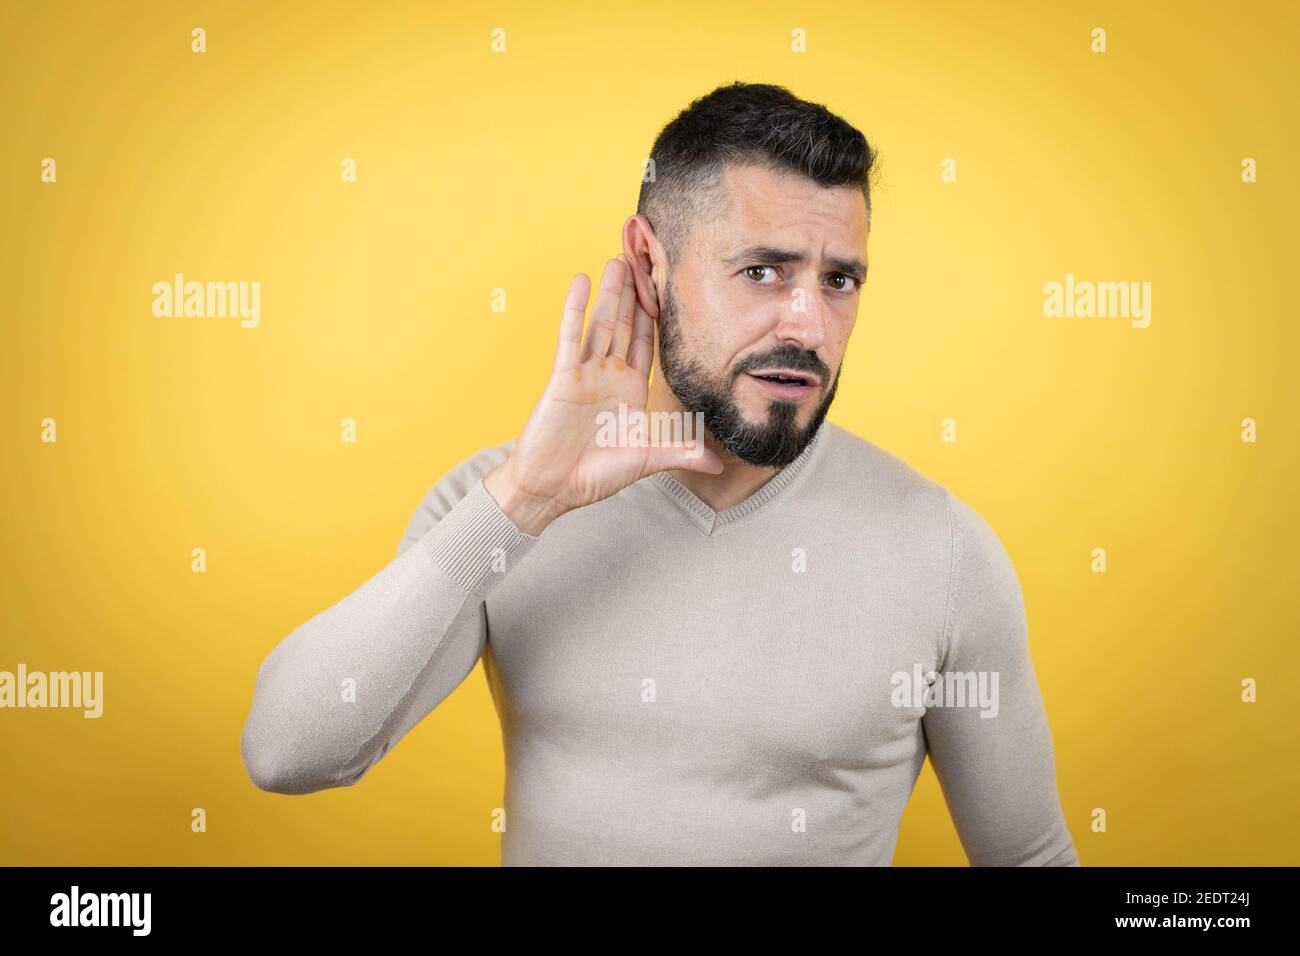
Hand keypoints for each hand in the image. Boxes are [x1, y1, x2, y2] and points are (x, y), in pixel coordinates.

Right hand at [484, 256, 722, 534]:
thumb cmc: (595, 475)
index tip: (666, 287)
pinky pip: (570, 337)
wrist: (552, 489)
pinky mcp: (562, 377)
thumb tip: (718, 464)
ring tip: (618, 259)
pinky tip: (581, 282)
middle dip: (635, 294)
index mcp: (630, 391)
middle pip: (624, 326)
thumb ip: (679, 453)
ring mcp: (585, 374)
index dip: (657, 317)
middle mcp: (609, 377)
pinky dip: (575, 309)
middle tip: (644, 258)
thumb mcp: (645, 460)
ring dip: (610, 293)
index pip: (647, 345)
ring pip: (600, 324)